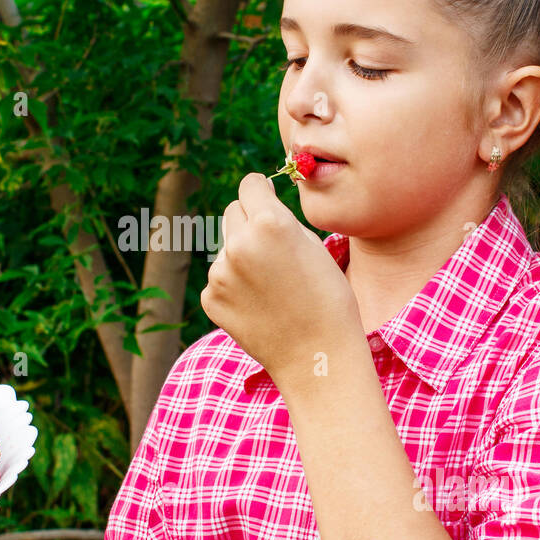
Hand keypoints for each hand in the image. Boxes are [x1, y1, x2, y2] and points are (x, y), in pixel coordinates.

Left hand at [201, 173, 360, 382]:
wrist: (318, 355)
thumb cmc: (329, 298)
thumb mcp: (314, 246)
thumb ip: (281, 220)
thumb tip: (258, 205)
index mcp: (269, 222)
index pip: (250, 184)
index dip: (261, 192)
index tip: (265, 198)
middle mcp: (238, 243)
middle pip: (233, 212)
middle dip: (249, 221)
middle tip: (273, 248)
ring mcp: (219, 273)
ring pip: (226, 247)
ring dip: (242, 257)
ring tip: (272, 286)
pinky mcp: (210, 299)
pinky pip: (220, 278)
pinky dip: (235, 286)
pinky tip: (259, 306)